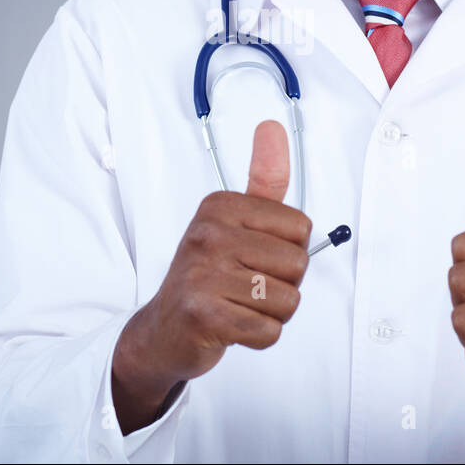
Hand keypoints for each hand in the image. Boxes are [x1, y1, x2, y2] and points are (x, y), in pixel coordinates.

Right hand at [111, 119, 311, 433]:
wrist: (163, 330)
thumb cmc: (209, 275)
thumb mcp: (235, 223)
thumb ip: (263, 180)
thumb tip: (272, 127)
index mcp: (220, 205)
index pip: (301, 228)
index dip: (288, 252)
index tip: (253, 258)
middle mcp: (208, 233)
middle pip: (298, 265)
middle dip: (282, 285)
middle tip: (245, 287)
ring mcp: (202, 273)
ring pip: (287, 301)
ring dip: (271, 314)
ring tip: (239, 306)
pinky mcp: (203, 314)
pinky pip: (268, 331)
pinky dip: (258, 337)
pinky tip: (232, 326)